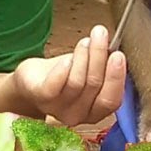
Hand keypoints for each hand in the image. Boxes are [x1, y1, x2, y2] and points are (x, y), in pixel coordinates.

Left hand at [12, 25, 126, 125]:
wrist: (32, 81)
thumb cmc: (63, 77)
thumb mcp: (88, 72)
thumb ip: (103, 67)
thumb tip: (114, 50)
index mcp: (94, 112)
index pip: (111, 101)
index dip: (116, 78)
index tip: (118, 54)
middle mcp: (77, 115)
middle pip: (94, 85)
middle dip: (99, 57)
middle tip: (100, 35)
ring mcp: (57, 109)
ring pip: (76, 82)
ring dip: (83, 57)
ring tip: (84, 41)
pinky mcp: (41, 97)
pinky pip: (54, 85)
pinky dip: (63, 69)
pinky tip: (67, 58)